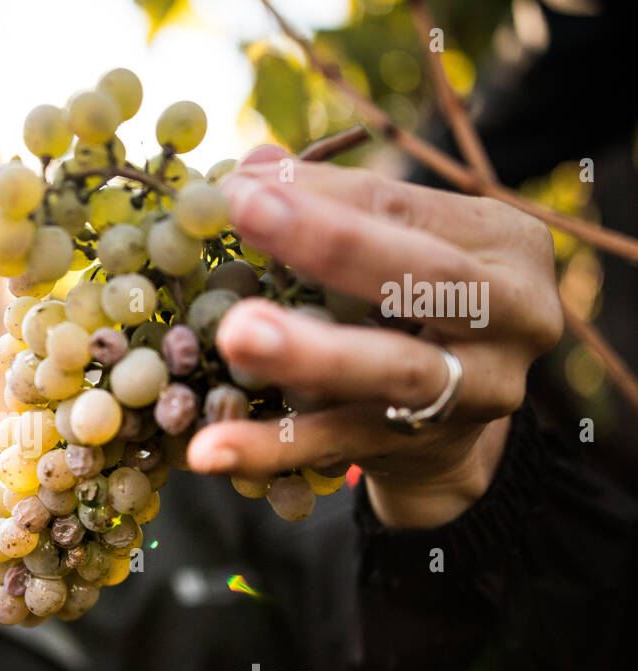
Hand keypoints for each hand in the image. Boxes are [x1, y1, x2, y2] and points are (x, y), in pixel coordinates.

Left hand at [187, 148, 562, 528]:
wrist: (456, 419)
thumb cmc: (412, 304)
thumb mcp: (393, 247)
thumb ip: (332, 206)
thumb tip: (250, 168)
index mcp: (504, 243)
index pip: (406, 207)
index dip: (321, 194)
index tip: (240, 186)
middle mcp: (514, 315)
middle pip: (425, 275)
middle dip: (333, 244)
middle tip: (248, 215)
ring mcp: (479, 390)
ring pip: (392, 369)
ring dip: (308, 353)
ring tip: (234, 335)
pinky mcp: (428, 446)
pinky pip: (341, 444)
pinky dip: (271, 447)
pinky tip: (210, 449)